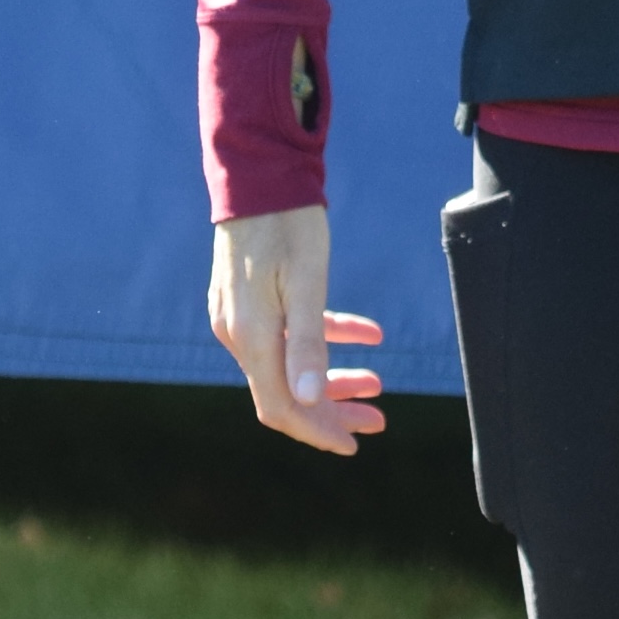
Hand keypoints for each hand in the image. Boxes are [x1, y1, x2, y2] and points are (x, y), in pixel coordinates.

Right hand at [209, 204, 388, 453]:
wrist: (260, 173)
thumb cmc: (288, 223)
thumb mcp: (308, 281)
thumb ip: (309, 341)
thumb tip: (309, 399)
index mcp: (251, 336)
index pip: (282, 407)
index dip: (317, 431)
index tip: (354, 445)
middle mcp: (239, 334)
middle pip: (287, 391)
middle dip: (334, 409)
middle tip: (379, 417)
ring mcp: (241, 316)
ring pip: (291, 363)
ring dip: (333, 375)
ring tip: (378, 380)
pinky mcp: (249, 299)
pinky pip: (290, 331)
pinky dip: (327, 336)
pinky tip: (368, 333)